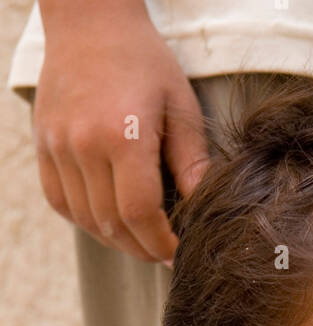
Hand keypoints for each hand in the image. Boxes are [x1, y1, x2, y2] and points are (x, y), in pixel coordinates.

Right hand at [33, 6, 209, 261]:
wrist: (90, 23)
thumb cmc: (144, 62)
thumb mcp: (180, 107)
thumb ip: (193, 163)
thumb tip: (206, 214)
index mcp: (123, 136)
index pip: (140, 214)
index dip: (161, 243)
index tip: (179, 253)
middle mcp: (83, 145)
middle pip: (112, 224)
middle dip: (142, 248)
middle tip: (164, 252)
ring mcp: (58, 147)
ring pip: (85, 220)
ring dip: (115, 239)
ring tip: (140, 237)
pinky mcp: (44, 146)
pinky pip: (60, 202)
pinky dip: (85, 220)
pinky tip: (108, 217)